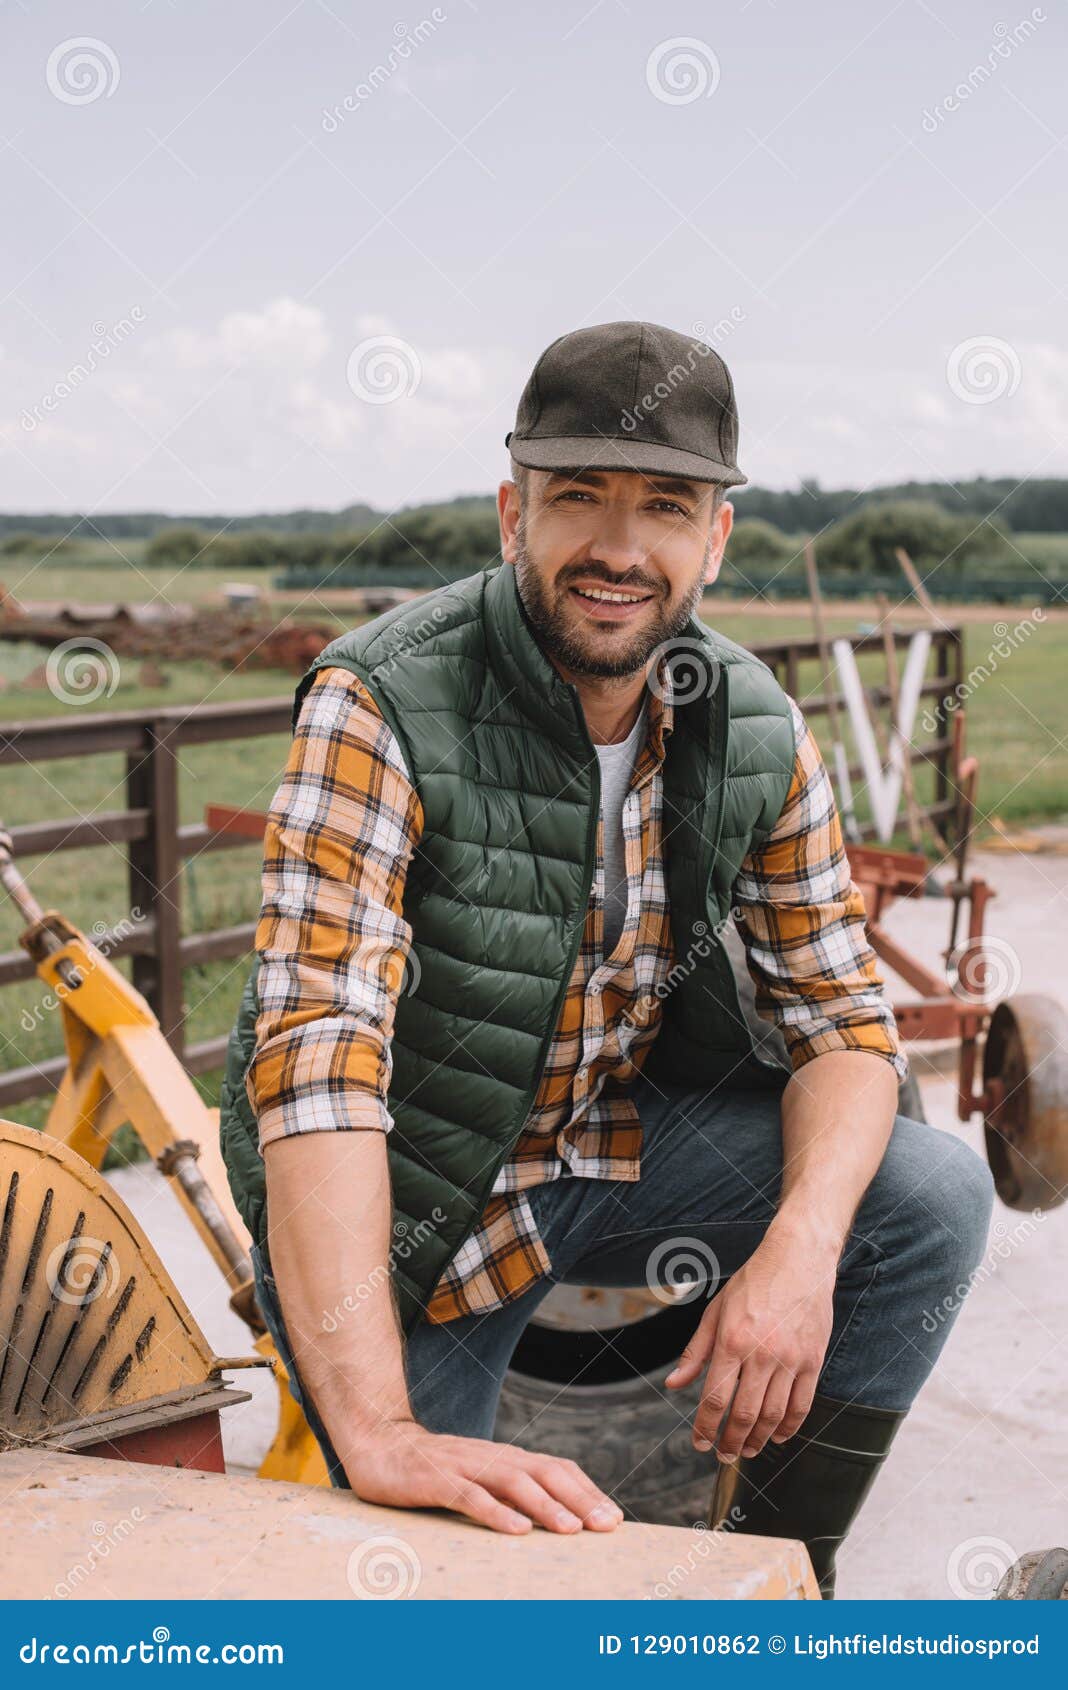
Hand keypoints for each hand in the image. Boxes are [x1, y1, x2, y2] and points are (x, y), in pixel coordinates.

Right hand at [344, 1421, 624, 1535]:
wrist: (377, 1444)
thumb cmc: (432, 1468)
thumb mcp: (477, 1477)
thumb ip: (508, 1491)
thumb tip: (550, 1517)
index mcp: (505, 1457)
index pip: (556, 1467)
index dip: (587, 1491)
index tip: (614, 1518)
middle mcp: (491, 1457)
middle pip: (544, 1472)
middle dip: (580, 1499)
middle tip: (607, 1526)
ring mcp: (464, 1466)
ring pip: (513, 1482)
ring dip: (546, 1506)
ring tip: (571, 1530)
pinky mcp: (435, 1479)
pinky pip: (470, 1496)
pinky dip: (496, 1512)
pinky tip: (517, 1531)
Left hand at [665, 1226, 836, 1459]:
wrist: (798, 1260)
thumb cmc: (753, 1283)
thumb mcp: (715, 1310)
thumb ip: (695, 1352)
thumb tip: (674, 1384)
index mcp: (732, 1340)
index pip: (715, 1397)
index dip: (706, 1427)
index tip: (700, 1443)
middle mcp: (761, 1353)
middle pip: (744, 1414)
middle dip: (731, 1442)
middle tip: (724, 1455)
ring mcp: (791, 1358)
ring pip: (774, 1415)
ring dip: (758, 1440)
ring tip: (747, 1449)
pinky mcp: (813, 1360)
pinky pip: (802, 1404)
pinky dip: (790, 1427)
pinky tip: (778, 1436)